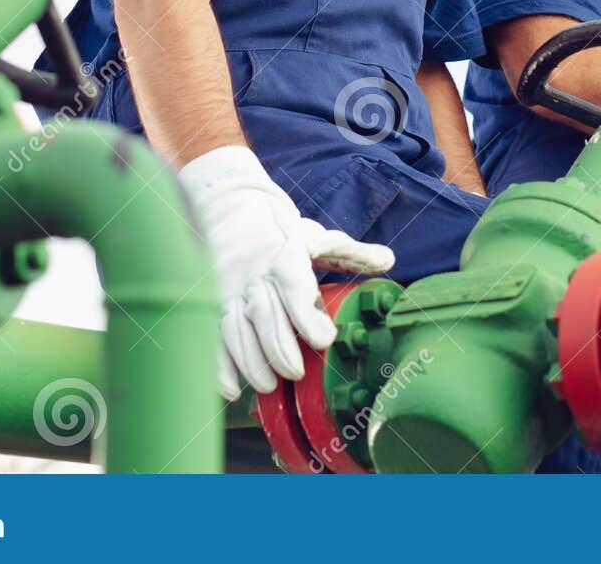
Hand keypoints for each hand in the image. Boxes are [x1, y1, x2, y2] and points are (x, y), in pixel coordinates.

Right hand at [174, 145, 394, 399]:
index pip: (295, 287)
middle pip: (265, 315)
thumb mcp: (317, 237)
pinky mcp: (211, 305)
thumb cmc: (282, 234)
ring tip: (268, 386)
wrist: (229, 210)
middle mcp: (254, 276)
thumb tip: (389, 260)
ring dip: (250, 362)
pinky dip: (218, 366)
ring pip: (236, 329)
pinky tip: (229, 390)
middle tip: (296, 373)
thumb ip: (352, 253)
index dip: (308, 316)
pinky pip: (211, 337)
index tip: (324, 340)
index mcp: (284, 257)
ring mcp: (228, 291)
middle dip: (279, 348)